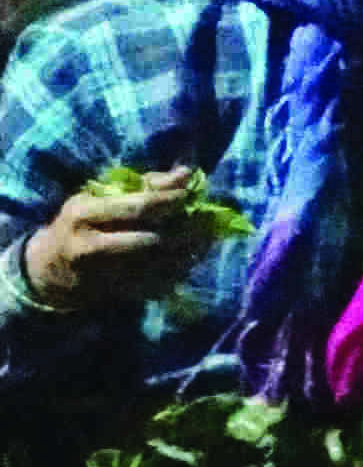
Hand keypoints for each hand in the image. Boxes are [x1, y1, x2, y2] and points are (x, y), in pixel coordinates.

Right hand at [20, 172, 222, 311]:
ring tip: (206, 238)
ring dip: (190, 252)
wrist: (51, 269)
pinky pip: (159, 284)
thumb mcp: (98, 196)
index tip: (188, 195)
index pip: (137, 208)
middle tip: (206, 221)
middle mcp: (90, 246)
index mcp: (82, 215)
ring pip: (160, 265)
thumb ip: (142, 184)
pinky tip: (191, 259)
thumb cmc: (82, 222)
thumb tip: (186, 173)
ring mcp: (102, 274)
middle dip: (186, 230)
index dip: (170, 201)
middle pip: (152, 239)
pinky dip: (181, 271)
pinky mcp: (114, 293)